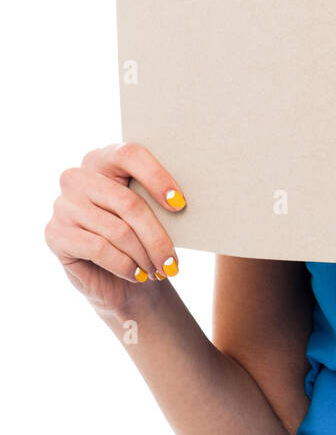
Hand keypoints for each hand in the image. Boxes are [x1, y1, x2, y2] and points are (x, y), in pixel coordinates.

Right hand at [44, 142, 186, 314]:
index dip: (157, 177)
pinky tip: (137, 275)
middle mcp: (77, 177)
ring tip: (159, 271)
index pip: (130, 155)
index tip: (180, 204)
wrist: (117, 279)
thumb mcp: (151, 215)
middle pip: (129, 202)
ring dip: (144, 257)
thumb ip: (157, 200)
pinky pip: (99, 249)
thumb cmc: (139, 240)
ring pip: (118, 230)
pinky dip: (125, 266)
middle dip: (157, 237)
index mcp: (102, 159)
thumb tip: (181, 202)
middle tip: (172, 261)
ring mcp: (63, 205)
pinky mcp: (54, 233)